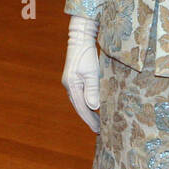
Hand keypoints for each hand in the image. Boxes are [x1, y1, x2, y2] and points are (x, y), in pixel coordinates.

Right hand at [62, 15, 100, 131]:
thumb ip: (93, 89)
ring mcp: (70, 82)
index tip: (98, 129)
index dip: (90, 119)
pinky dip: (87, 103)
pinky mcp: (74, 78)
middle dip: (89, 118)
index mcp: (71, 85)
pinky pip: (80, 95)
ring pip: (79, 101)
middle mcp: (69, 85)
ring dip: (88, 112)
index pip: (82, 107)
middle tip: (99, 130)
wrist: (80, 38)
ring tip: (98, 122)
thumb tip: (93, 107)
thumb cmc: (87, 53)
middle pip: (79, 106)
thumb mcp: (92, 72)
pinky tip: (93, 106)